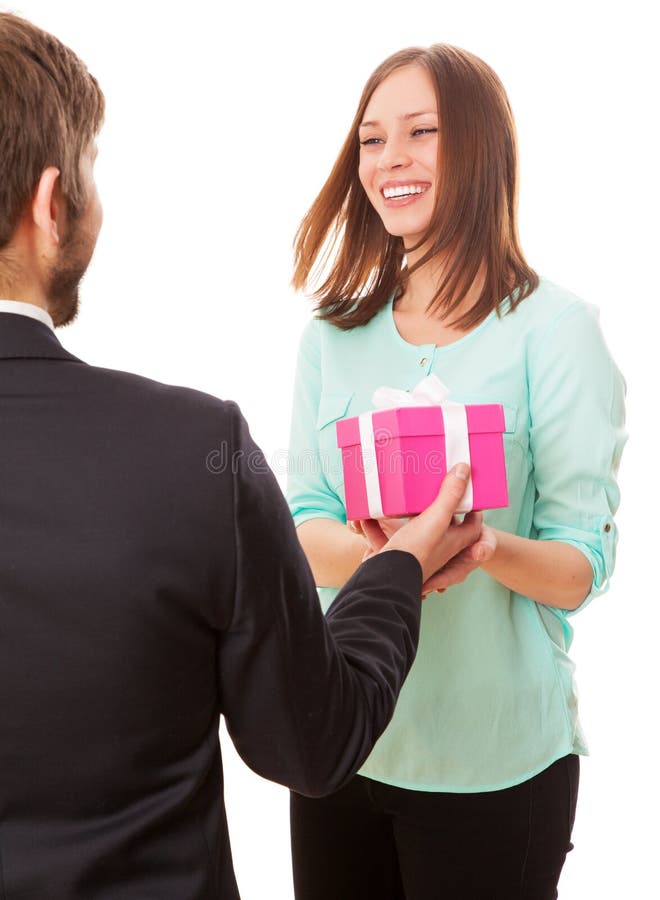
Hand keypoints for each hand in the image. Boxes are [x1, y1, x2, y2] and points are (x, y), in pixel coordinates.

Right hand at [356, 464, 494, 584]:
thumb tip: (465, 469)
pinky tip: (371, 513)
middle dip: (441, 507)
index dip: (475, 511)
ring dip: (407, 513)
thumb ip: (450, 495)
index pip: (474, 526)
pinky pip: (387, 535)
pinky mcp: (394, 552)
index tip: (471, 494)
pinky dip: (379, 525)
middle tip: (437, 486)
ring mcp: (415, 550)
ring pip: (413, 528)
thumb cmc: (417, 551)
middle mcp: (437, 547)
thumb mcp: (437, 518)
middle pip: (444, 524)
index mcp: (453, 541)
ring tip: (404, 495)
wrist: (386, 578)